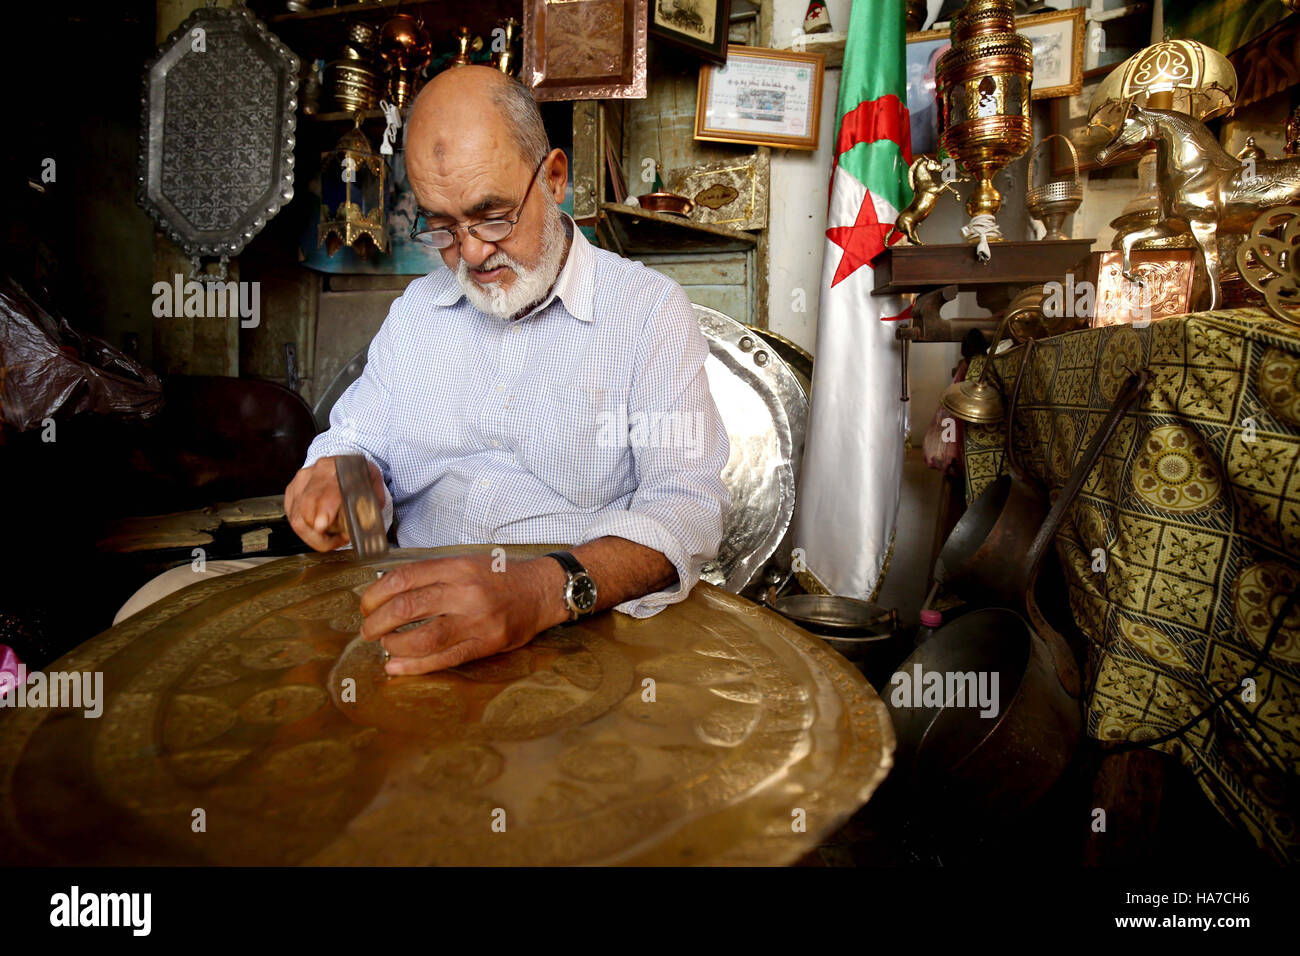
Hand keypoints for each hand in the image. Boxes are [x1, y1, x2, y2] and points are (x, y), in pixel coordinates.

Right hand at [284, 455, 386, 551]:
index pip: (326, 490)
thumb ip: (374, 498)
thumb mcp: (373, 480)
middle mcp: (315, 473)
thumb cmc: (356, 474)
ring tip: (331, 539)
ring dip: (313, 536)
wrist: (339, 464)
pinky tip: (320, 532)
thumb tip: (370, 518)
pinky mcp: (292, 492)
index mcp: (337, 468)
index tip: (323, 526)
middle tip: (339, 540)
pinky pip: (292, 517)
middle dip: (318, 533)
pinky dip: (306, 531)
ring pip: (296, 517)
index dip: (323, 509)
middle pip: (307, 506)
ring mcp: (300, 482)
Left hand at [358, 554, 564, 673]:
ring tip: (384, 646)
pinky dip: (414, 665)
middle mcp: (465, 592)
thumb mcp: (466, 563)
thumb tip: (389, 591)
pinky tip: (397, 666)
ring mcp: (476, 621)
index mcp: (457, 567)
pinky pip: (444, 659)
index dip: (376, 594)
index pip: (403, 578)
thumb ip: (433, 575)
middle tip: (368, 629)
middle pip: (407, 608)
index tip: (366, 605)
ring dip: (394, 645)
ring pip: (422, 637)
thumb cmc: (501, 577)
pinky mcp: (485, 644)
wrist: (541, 591)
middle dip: (377, 622)